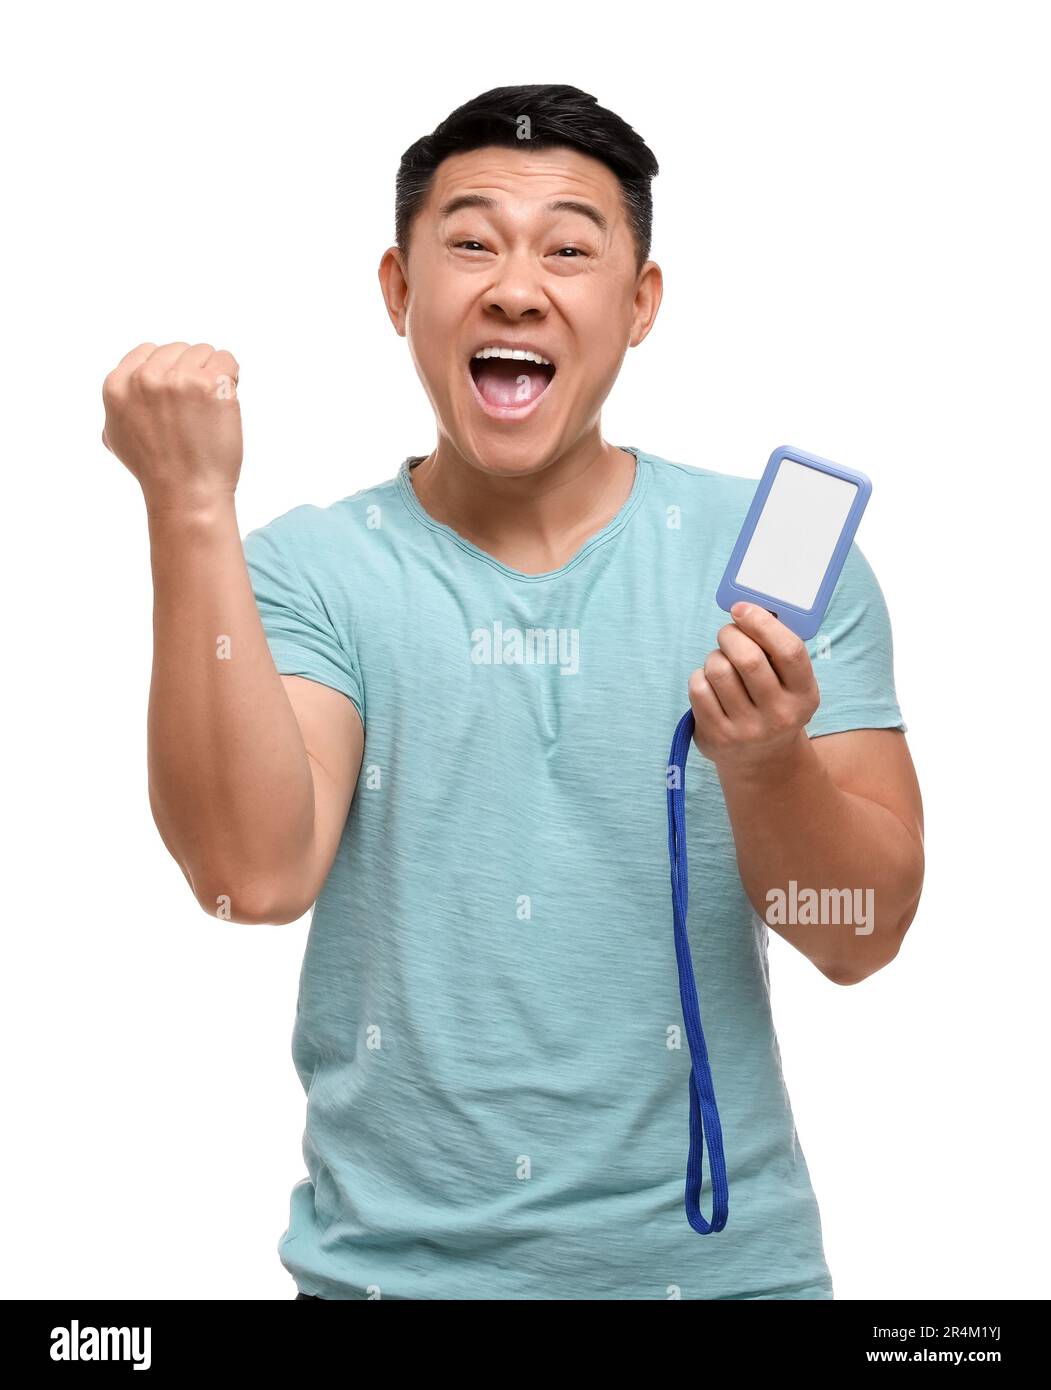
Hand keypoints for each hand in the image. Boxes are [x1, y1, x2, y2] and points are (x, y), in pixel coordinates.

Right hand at [101, 341, 241, 513]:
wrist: (187, 495)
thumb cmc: (157, 472)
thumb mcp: (117, 436)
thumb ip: (121, 403)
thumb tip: (128, 382)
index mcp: (117, 386)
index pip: (149, 351)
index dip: (168, 371)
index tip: (177, 396)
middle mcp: (145, 378)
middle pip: (179, 349)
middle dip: (191, 371)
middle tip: (196, 407)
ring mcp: (179, 380)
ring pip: (204, 351)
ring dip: (212, 374)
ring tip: (210, 407)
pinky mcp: (210, 385)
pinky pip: (227, 360)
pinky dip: (232, 376)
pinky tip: (225, 400)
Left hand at [688, 602, 819, 775]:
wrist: (762, 760)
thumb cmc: (774, 703)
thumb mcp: (791, 683)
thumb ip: (777, 649)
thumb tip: (747, 608)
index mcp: (805, 694)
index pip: (789, 650)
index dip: (762, 623)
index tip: (742, 609)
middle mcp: (780, 715)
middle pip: (748, 658)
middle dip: (730, 635)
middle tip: (727, 633)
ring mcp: (748, 730)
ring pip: (718, 670)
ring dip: (714, 656)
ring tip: (720, 661)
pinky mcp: (718, 737)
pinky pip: (698, 688)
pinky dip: (699, 675)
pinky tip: (709, 683)